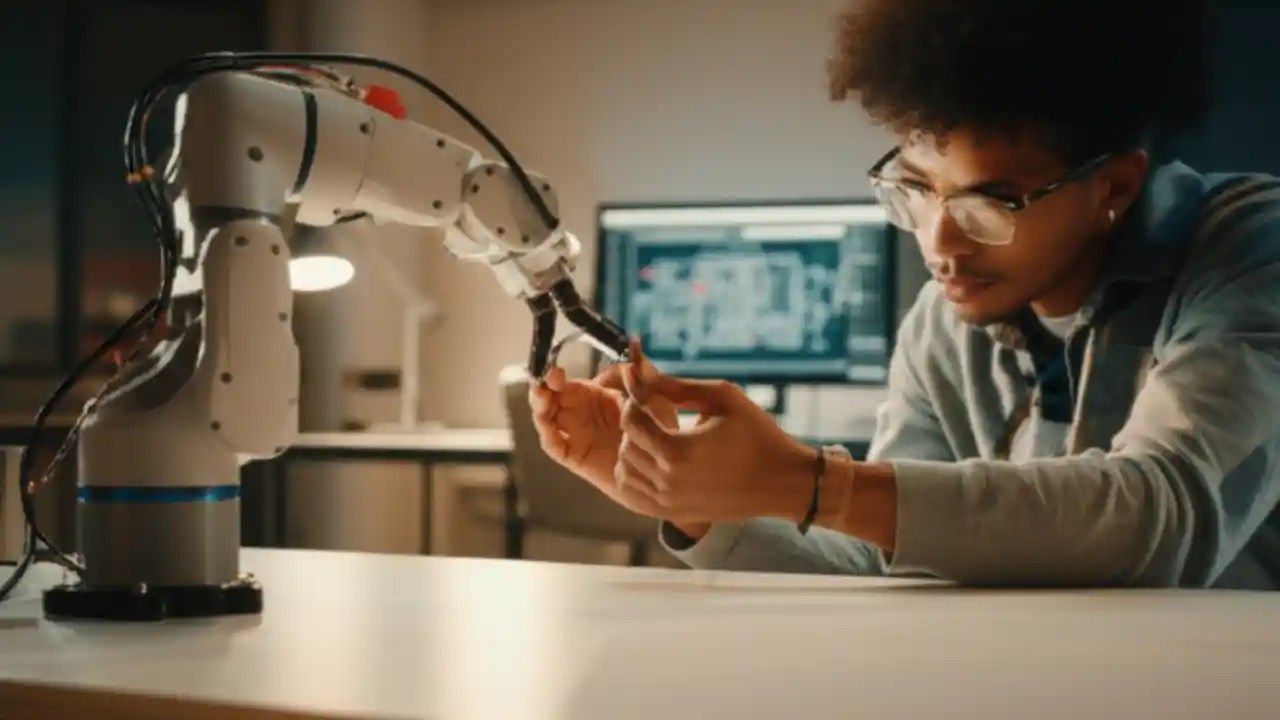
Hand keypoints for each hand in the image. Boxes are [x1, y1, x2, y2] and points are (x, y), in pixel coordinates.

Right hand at [529, 361, 679, 518]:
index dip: (554, 373)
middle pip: (549, 395)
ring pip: (546, 417)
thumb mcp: (654, 396)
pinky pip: (554, 445)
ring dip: (540, 405)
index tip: (555, 368)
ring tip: (543, 395)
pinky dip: (547, 434)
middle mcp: (579, 412)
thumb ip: (641, 372)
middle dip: (542, 385)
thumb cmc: (661, 430)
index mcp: (592, 395)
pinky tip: (548, 424)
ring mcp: (575, 433)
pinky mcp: (575, 455)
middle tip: (547, 379)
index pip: (565, 380)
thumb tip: (634, 342)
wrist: (665, 468)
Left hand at [616, 347, 814, 524]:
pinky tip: (651, 460)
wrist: (782, 481)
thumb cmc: (757, 433)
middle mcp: (667, 481)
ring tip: (656, 436)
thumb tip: (640, 372)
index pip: (630, 419)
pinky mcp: (671, 514)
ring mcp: (667, 502)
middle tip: (655, 410)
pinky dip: (633, 475)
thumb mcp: (722, 397)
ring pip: (624, 470)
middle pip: (625, 444)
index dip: (636, 399)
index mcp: (677, 450)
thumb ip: (677, 385)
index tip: (649, 390)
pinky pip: (632, 494)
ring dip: (633, 449)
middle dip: (635, 423)